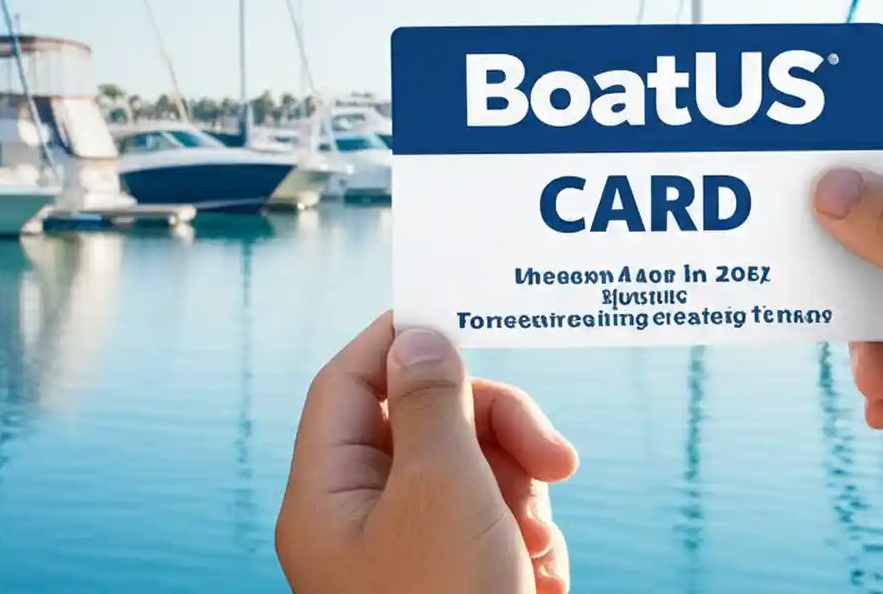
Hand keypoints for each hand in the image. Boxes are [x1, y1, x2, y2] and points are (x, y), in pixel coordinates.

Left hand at [276, 313, 577, 592]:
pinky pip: (497, 524)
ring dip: (524, 494)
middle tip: (554, 458)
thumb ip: (432, 400)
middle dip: (501, 432)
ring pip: (476, 473)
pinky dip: (529, 541)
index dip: (397, 341)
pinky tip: (540, 578)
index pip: (347, 384)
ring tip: (536, 544)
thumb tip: (418, 338)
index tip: (457, 313)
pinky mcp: (459, 576)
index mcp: (328, 498)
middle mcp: (363, 520)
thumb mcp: (441, 486)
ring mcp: (412, 551)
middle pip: (429, 424)